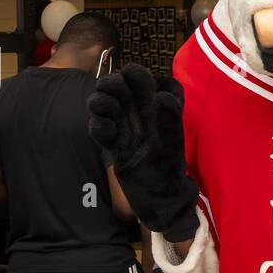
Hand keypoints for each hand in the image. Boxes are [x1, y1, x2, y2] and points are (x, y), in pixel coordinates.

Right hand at [87, 65, 199, 238]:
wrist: (160, 198)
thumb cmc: (171, 168)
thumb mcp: (173, 141)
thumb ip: (169, 117)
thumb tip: (160, 96)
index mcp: (156, 107)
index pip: (142, 79)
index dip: (135, 74)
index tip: (130, 76)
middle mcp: (138, 115)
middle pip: (118, 87)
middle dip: (111, 84)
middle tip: (111, 91)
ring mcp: (124, 129)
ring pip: (104, 105)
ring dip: (100, 102)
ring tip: (106, 110)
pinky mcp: (113, 145)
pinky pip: (99, 130)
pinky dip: (98, 126)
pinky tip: (105, 130)